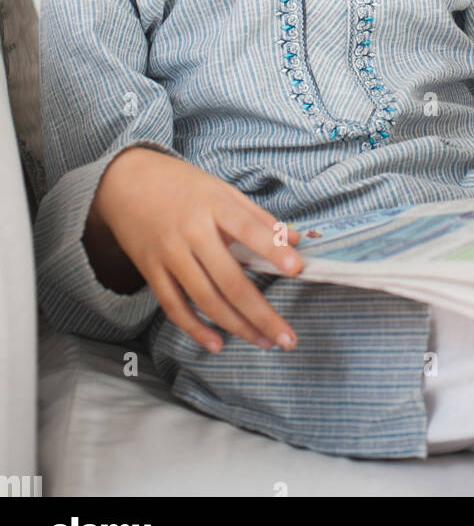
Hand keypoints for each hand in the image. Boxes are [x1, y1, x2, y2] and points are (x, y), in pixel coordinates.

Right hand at [91, 146, 303, 354]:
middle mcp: (191, 233)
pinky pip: (174, 307)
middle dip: (261, 313)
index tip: (297, 268)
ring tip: (264, 341)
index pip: (247, 229)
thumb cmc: (181, 185)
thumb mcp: (221, 189)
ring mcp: (169, 255)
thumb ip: (257, 217)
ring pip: (205, 299)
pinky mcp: (151, 272)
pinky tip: (217, 343)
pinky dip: (195, 329)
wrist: (125, 182)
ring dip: (237, 326)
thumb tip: (295, 240)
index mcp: (213, 205)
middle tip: (287, 337)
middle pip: (229, 280)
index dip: (272, 249)